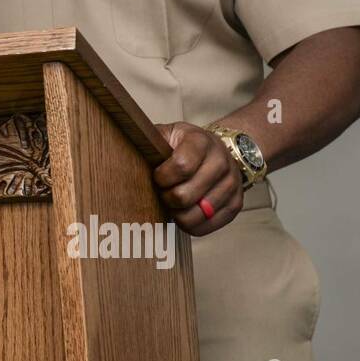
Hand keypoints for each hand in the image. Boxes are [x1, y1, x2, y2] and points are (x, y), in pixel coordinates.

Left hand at [152, 122, 243, 236]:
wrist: (219, 149)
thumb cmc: (184, 144)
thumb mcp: (167, 134)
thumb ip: (150, 141)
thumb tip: (123, 152)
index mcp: (201, 141)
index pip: (181, 166)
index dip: (163, 177)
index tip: (157, 176)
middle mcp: (221, 161)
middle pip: (186, 196)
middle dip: (167, 198)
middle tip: (163, 192)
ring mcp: (231, 184)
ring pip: (196, 214)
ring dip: (178, 214)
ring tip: (173, 202)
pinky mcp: (236, 204)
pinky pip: (208, 226)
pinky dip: (191, 225)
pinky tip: (184, 213)